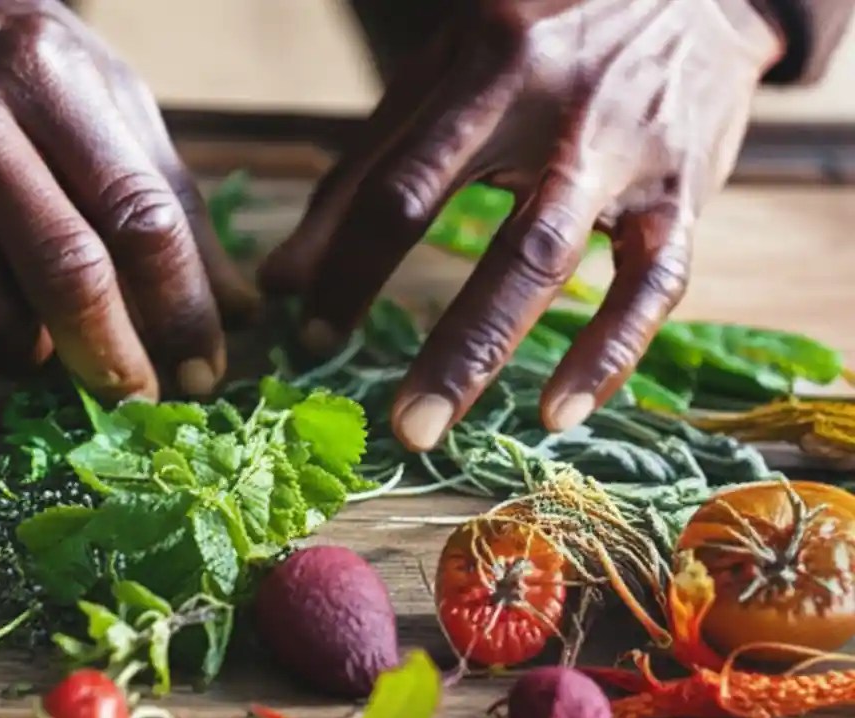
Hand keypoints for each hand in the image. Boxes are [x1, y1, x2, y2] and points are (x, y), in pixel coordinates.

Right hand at [0, 0, 256, 401]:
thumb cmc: (5, 57)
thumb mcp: (99, 94)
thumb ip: (167, 193)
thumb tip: (236, 308)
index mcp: (51, 76)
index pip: (139, 215)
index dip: (182, 307)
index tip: (203, 369)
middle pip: (66, 272)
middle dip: (115, 357)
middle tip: (137, 398)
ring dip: (35, 356)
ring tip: (51, 346)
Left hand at [260, 0, 782, 449]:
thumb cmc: (542, 33)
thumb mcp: (446, 70)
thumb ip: (366, 167)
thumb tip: (281, 279)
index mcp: (485, 74)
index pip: (401, 187)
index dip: (347, 266)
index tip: (307, 332)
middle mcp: (559, 116)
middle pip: (491, 239)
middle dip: (440, 341)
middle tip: (392, 426)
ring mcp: (628, 159)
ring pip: (557, 264)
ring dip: (492, 353)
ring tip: (437, 429)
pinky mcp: (685, 195)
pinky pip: (654, 286)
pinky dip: (610, 354)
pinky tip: (560, 414)